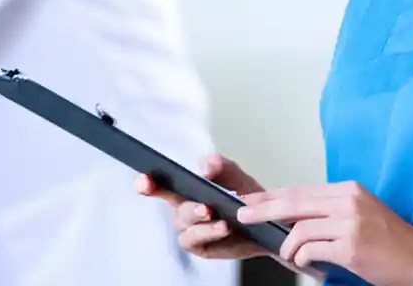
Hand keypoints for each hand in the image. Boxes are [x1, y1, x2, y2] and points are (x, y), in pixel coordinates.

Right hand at [135, 153, 267, 260]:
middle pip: (174, 205)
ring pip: (184, 223)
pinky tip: (223, 227)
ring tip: (216, 215)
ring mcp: (189, 229)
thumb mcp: (235, 176)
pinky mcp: (198, 246)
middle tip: (204, 205)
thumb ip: (220, 166)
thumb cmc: (246, 198)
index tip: (144, 181)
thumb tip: (204, 168)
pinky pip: (195, 240)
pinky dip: (209, 232)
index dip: (147, 183)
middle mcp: (181, 209)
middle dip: (187, 205)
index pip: (158, 185)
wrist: (268, 223)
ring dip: (200, 219)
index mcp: (183, 189)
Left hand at [237, 181, 412, 284]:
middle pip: (293, 202)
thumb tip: (290, 214)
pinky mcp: (352, 247)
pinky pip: (312, 250)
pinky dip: (303, 258)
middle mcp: (348, 201)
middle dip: (262, 209)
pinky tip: (307, 262)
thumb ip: (328, 209)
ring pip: (300, 228)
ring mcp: (350, 223)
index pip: (299, 189)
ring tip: (288, 254)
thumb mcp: (359, 213)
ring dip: (288, 245)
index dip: (271, 195)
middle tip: (243, 215)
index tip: (250, 199)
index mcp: (347, 190)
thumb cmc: (390, 241)